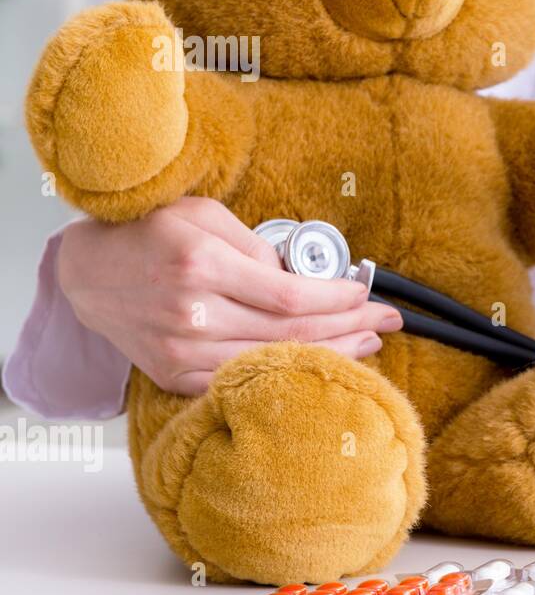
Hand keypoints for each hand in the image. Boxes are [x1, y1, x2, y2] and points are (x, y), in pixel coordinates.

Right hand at [57, 197, 402, 395]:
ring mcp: (182, 351)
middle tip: (386, 320)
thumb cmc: (150, 234)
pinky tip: (319, 363)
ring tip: (368, 343)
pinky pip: (243, 380)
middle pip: (290, 331)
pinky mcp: (175, 375)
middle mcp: (191, 314)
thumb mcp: (204, 215)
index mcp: (201, 267)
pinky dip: (286, 374)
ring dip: (330, 353)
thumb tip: (300, 276)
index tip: (366, 292)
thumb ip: (257, 244)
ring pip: (273, 360)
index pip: (289, 295)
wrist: (88, 273)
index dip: (337, 298)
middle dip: (349, 326)